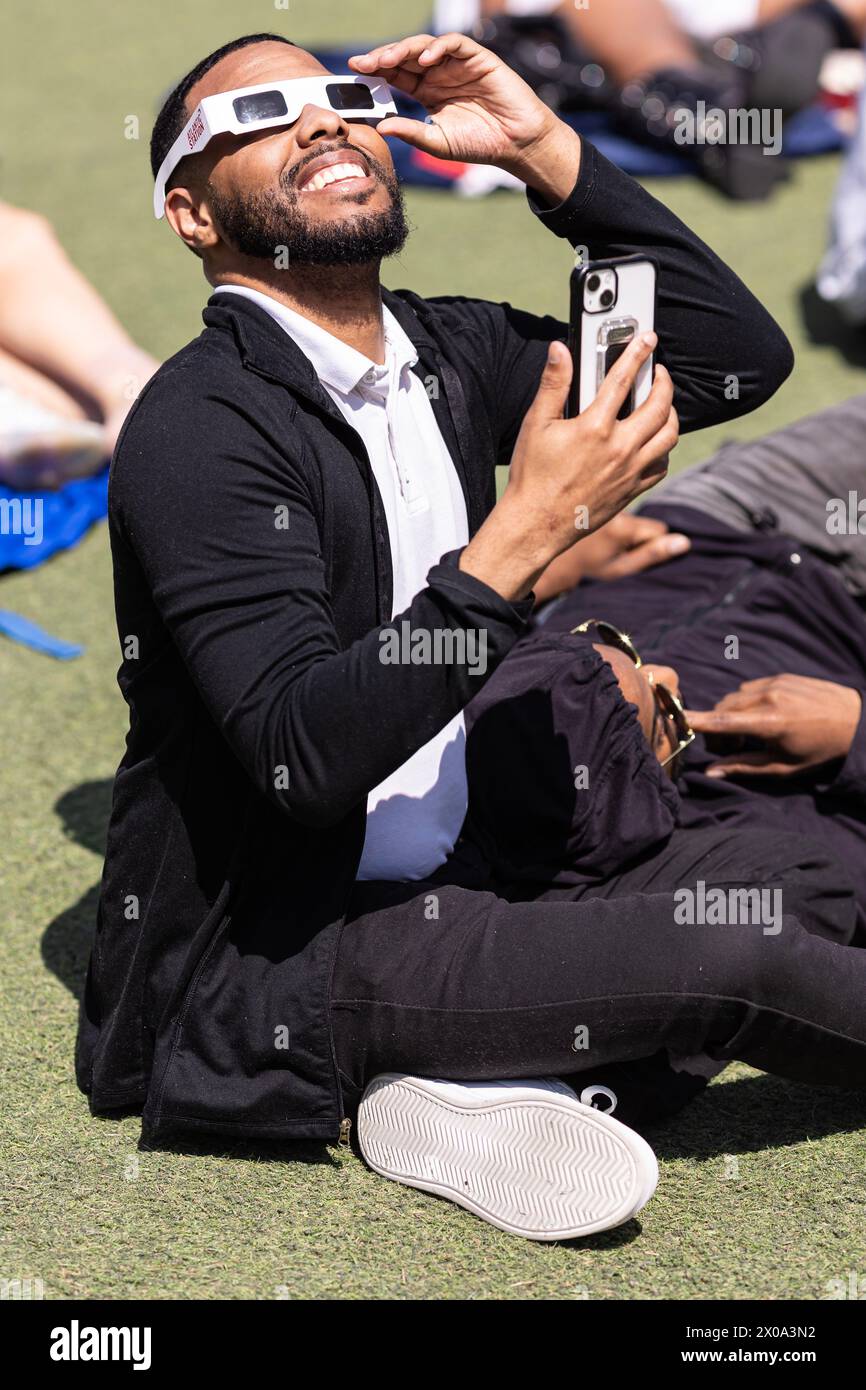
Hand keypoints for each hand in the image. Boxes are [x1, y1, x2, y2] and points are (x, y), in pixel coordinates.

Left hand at [349, 32, 576, 191]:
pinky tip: (426, 59)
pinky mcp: (477, 57)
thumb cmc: (479, 144)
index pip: (396, 76)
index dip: (376, 72)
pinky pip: (454, 44)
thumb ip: (412, 132)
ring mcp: (457, 63)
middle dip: (382, 58)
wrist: (515, 143)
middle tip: (362, 64)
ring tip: (388, 60)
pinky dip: (439, 47)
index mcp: (427, 92)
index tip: (355, 73)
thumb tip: (381, 127)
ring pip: (425, 46)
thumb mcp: (438, 142)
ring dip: (404, 49)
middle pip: (405, 57)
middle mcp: (439, 74)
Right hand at [460, 333, 678, 599]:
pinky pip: (662, 465)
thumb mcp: (536, 424)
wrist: (537, 524)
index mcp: (594, 428)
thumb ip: (553, 384)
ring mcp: (629, 471)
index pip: (623, 380)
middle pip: (660, 406)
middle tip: (657, 374)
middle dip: (664, 383)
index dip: (638, 353)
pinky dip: (663, 449)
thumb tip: (560, 351)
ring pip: (669, 436)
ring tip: (661, 405)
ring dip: (670, 415)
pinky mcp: (632, 490)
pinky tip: (653, 442)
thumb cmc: (533, 476)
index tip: (647, 339)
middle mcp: (619, 449)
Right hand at [686, 675, 862, 778]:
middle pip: (723, 708)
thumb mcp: (784, 766)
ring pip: (734, 696)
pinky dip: (747, 702)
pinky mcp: (781, 675)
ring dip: (732, 714)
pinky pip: (750, 688)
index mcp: (769, 722)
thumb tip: (712, 771)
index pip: (722, 721)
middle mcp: (768, 697)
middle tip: (732, 748)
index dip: (695, 720)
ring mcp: (775, 683)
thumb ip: (744, 767)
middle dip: (719, 728)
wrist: (856, 719)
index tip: (674, 716)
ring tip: (751, 732)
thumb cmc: (820, 749)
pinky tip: (765, 716)